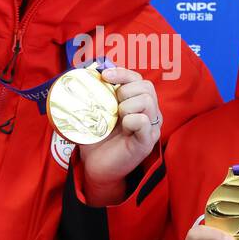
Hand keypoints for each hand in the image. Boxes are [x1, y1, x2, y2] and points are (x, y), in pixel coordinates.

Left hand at [76, 66, 161, 203]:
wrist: (95, 166)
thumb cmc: (98, 139)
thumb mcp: (97, 112)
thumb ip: (97, 94)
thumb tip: (89, 73)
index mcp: (138, 103)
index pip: (139, 79)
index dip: (123, 73)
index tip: (105, 76)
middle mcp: (149, 113)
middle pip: (147, 87)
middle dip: (125, 90)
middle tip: (112, 105)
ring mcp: (150, 128)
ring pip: (147, 101)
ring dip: (127, 105)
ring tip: (117, 118)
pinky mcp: (146, 142)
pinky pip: (144, 121)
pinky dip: (131, 120)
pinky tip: (123, 128)